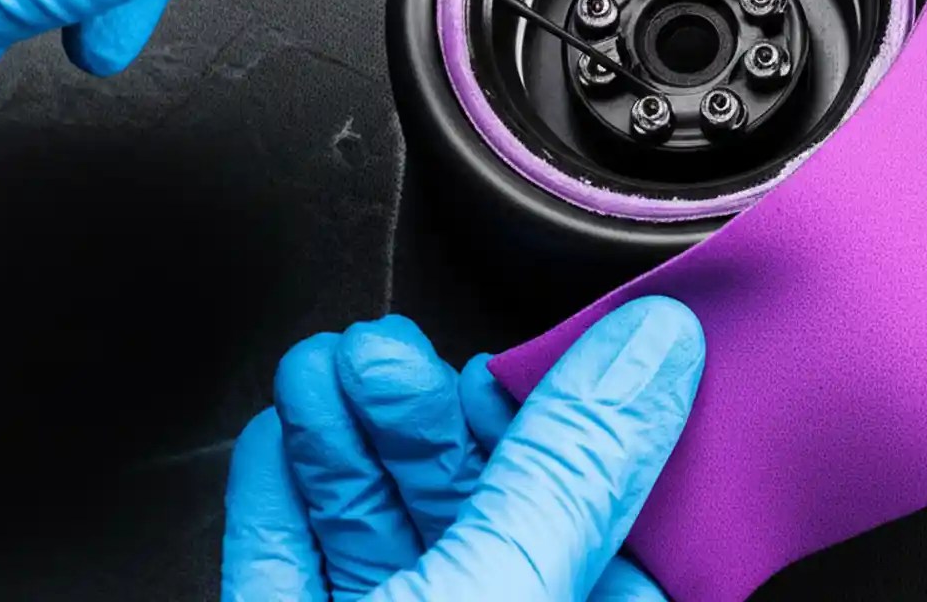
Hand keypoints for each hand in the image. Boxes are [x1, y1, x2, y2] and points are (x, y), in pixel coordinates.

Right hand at [221, 296, 705, 600]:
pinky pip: (282, 569)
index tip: (536, 359)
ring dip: (340, 437)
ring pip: (368, 529)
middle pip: (462, 508)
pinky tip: (276, 441)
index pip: (598, 518)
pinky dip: (274, 504)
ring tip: (329, 363)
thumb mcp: (503, 593)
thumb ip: (571, 471)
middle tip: (392, 349)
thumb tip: (651, 353)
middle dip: (418, 413)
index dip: (565, 429)